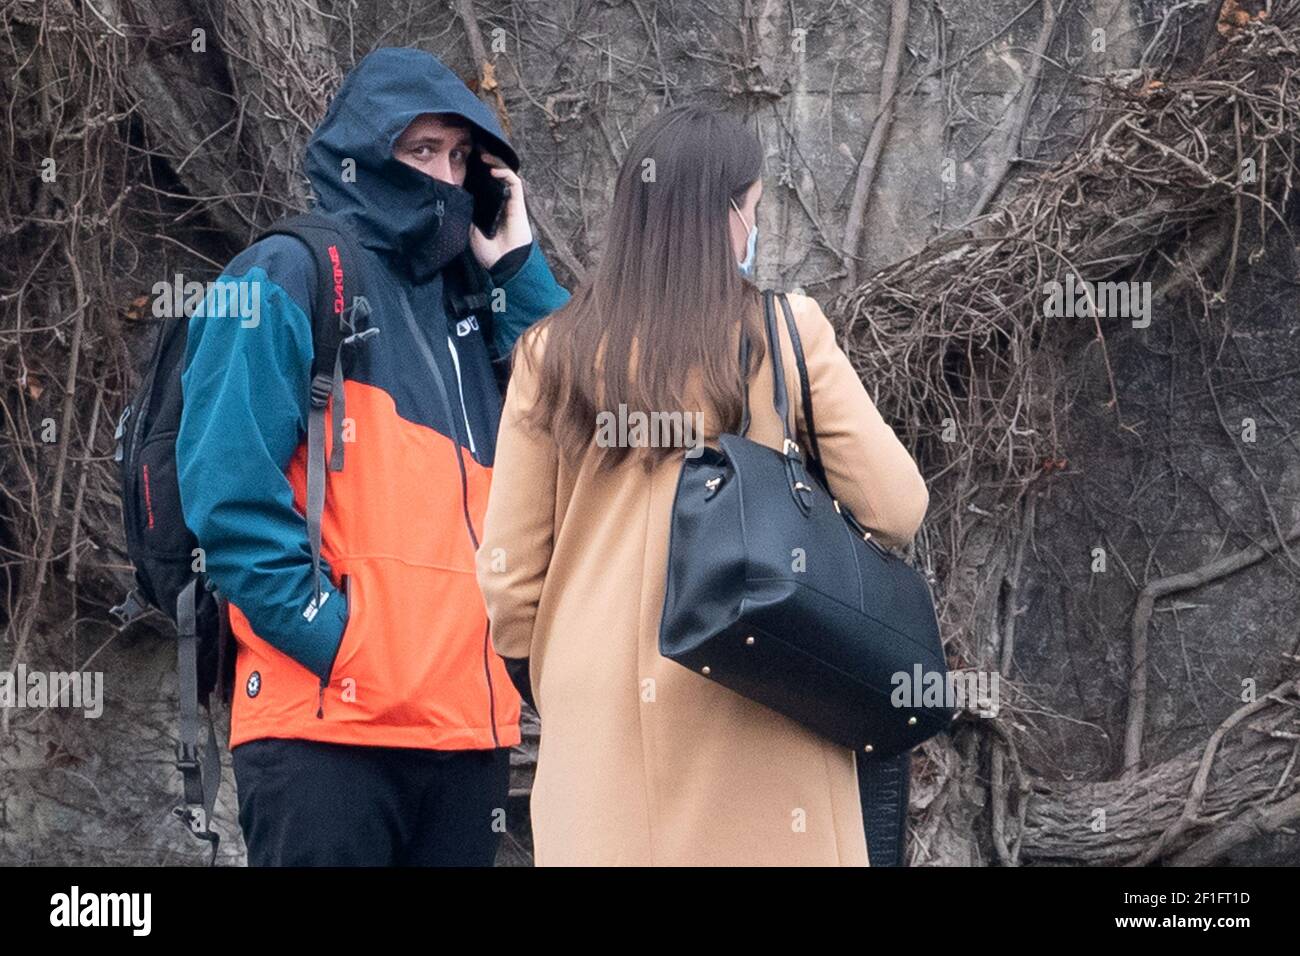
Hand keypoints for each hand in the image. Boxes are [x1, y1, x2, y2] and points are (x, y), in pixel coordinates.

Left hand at [469, 151, 533, 269]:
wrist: (503, 264)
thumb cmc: (488, 251)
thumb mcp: (469, 228)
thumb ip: (466, 212)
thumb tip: (454, 195)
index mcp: (489, 207)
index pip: (484, 182)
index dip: (476, 170)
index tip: (465, 158)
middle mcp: (501, 201)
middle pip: (495, 174)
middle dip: (486, 160)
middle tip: (474, 150)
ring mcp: (510, 202)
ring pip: (506, 175)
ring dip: (496, 163)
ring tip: (483, 155)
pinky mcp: (518, 204)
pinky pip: (515, 183)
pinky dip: (505, 173)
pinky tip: (493, 170)